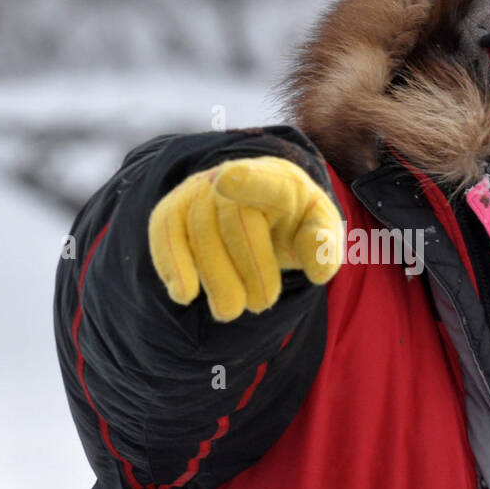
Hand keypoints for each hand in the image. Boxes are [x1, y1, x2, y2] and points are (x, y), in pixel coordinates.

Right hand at [148, 156, 343, 321]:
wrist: (263, 210)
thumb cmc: (293, 224)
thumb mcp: (319, 234)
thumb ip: (324, 247)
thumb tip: (318, 262)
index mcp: (280, 181)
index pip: (265, 180)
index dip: (246, 181)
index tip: (227, 180)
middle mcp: (235, 176)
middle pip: (234, 219)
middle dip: (248, 267)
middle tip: (261, 305)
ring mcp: (200, 191)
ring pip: (199, 230)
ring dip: (214, 277)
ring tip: (229, 312)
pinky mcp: (174, 209)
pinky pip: (164, 231)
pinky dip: (171, 264)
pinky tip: (184, 294)